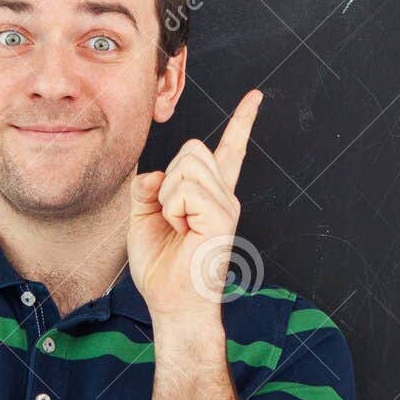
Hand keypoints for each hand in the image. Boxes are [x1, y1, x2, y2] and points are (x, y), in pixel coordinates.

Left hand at [128, 88, 260, 321]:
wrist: (171, 302)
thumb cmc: (162, 266)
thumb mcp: (143, 216)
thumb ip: (148, 187)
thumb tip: (159, 174)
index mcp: (209, 194)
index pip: (229, 149)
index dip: (243, 121)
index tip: (256, 97)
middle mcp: (224, 195)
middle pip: (194, 148)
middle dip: (168, 178)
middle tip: (172, 217)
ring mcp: (226, 204)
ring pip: (188, 165)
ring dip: (169, 197)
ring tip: (178, 226)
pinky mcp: (223, 216)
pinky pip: (186, 189)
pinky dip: (173, 208)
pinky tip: (183, 230)